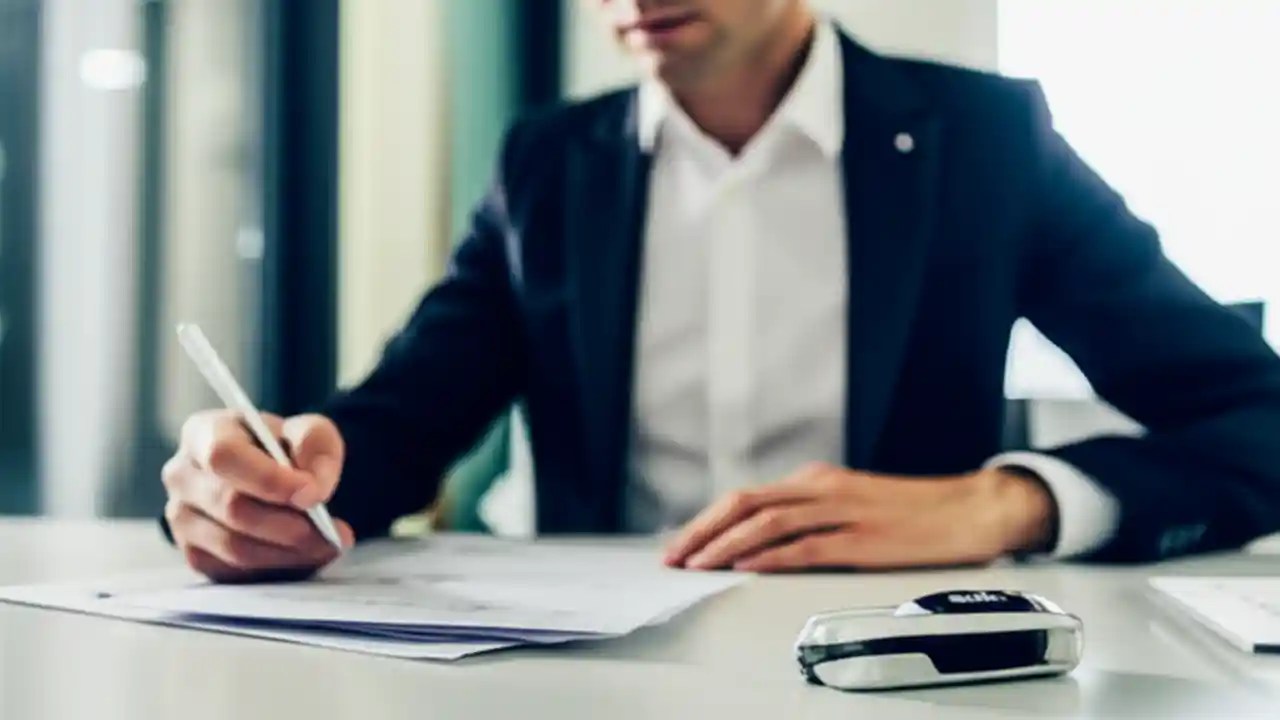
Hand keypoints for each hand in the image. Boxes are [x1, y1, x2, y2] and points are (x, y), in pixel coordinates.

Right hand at [162, 411, 354, 582]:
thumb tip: (313, 489)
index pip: (224, 456)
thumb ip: (315, 446)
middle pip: (232, 508)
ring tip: (326, 546)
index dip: (268, 479)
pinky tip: (305, 556)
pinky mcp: (194, 554)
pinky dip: (277, 569)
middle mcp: (182, 476)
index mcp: (203, 433)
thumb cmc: (283, 448)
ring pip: (235, 547)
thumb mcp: (308, 431)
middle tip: (331, 533)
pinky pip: (235, 572)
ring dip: (288, 553)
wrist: (268, 476)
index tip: (310, 495)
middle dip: (289, 525)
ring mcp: (181, 519)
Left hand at [663, 463, 1056, 572]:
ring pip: (767, 522)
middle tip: (673, 556)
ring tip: (697, 564)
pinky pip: (805, 546)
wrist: (971, 510)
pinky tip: (748, 568)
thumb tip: (764, 542)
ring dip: (726, 544)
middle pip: (745, 503)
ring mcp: (840, 511)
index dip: (707, 520)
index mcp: (816, 481)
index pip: (746, 497)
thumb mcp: (851, 504)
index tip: (681, 544)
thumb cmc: (912, 514)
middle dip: (702, 530)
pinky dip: (770, 556)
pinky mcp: (861, 539)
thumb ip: (811, 516)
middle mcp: (821, 488)